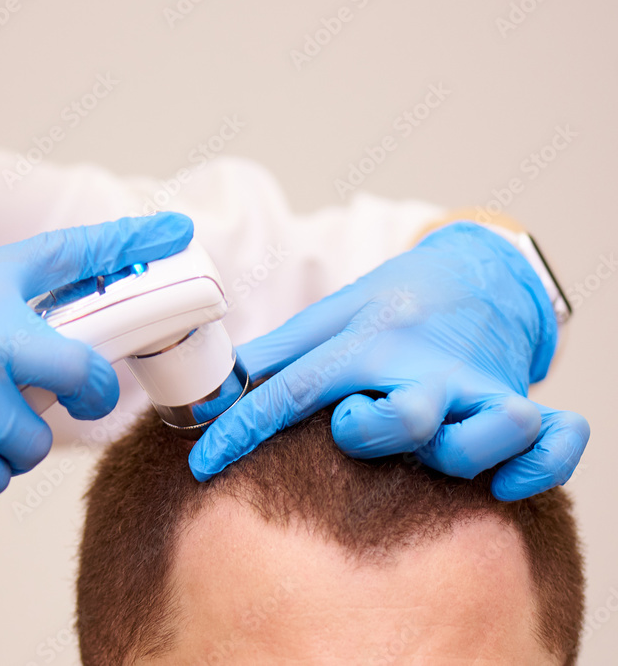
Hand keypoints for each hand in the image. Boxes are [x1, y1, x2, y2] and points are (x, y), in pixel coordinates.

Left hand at [190, 222, 588, 500]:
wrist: (474, 272)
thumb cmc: (395, 303)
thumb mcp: (333, 314)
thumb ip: (280, 351)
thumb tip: (221, 384)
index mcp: (365, 344)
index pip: (292, 390)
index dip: (240, 430)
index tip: (203, 464)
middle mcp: (423, 369)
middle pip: (404, 417)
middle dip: (374, 433)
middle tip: (353, 425)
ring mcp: (477, 387)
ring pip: (489, 430)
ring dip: (464, 452)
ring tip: (442, 448)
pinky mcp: (518, 399)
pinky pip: (553, 441)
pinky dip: (539, 466)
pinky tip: (505, 484)